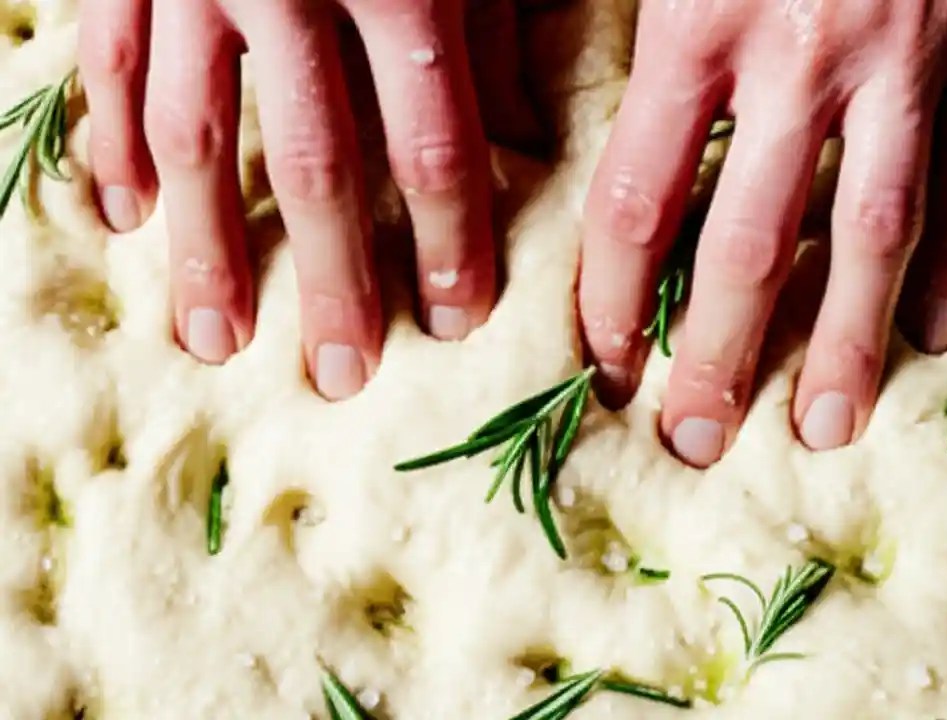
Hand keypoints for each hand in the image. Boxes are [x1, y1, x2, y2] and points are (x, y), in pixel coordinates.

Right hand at [78, 0, 538, 398]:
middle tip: (344, 378)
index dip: (451, 240)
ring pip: (192, 135)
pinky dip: (107, 144)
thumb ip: (485, 30)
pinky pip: (108, 66)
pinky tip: (115, 220)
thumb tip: (520, 145)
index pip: (434, 143)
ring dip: (204, 247)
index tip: (458, 320)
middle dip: (332, 279)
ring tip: (216, 340)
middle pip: (313, 166)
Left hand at [578, 0, 946, 465]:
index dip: (614, 297)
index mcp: (699, 22)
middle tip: (699, 436)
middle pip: (750, 243)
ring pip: (874, 228)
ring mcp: (906, 53)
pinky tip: (935, 329)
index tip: (610, 364)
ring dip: (849, 339)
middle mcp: (800, 50)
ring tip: (828, 423)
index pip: (639, 200)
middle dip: (721, 357)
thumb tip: (618, 141)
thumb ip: (656, 38)